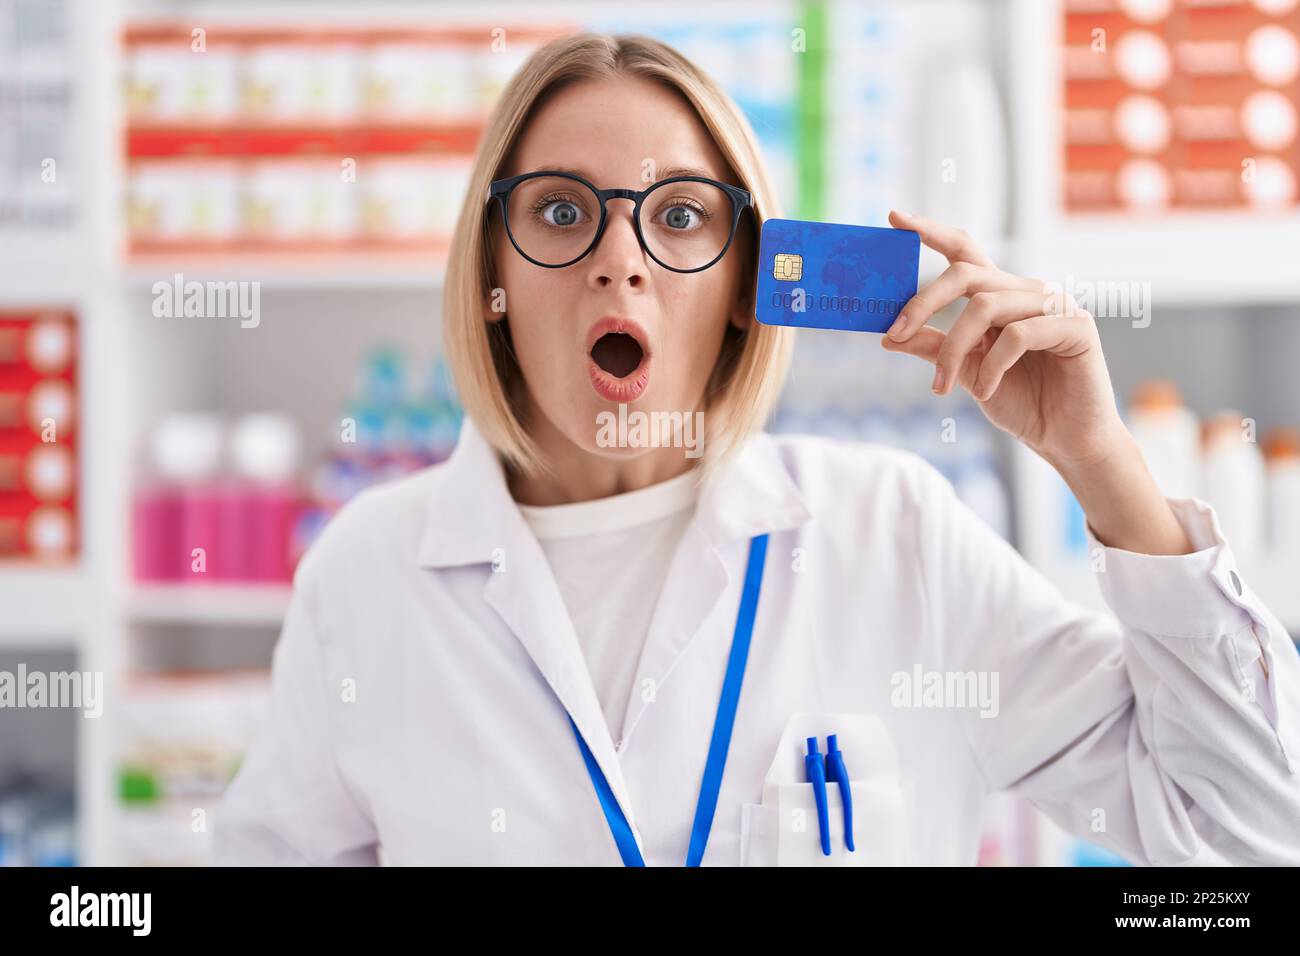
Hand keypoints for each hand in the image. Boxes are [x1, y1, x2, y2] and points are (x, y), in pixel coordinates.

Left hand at [881, 211, 1191, 554]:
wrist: (1066, 440)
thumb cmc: (1022, 402)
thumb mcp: (967, 373)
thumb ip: (934, 348)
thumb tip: (887, 336)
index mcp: (1001, 296)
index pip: (965, 252)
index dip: (931, 232)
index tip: (894, 219)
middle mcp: (1028, 292)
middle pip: (966, 274)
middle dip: (923, 302)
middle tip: (893, 333)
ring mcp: (1055, 305)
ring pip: (986, 306)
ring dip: (954, 349)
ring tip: (942, 386)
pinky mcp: (1076, 327)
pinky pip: (1019, 334)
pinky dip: (993, 365)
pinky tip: (985, 389)